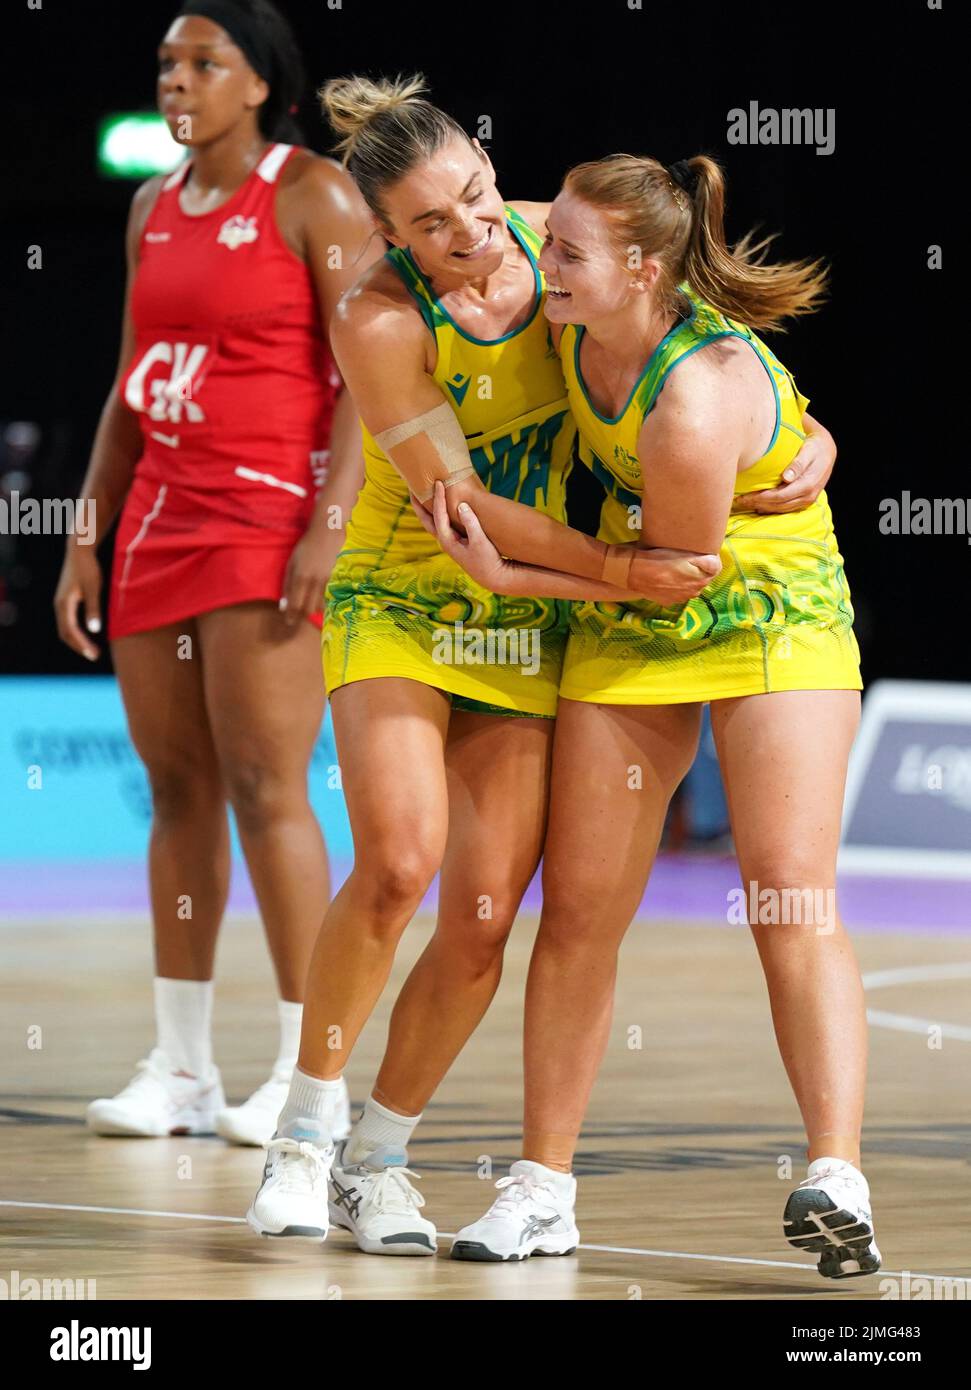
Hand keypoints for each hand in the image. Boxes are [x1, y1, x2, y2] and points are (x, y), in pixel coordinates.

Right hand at [54, 542, 102, 660]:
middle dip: (79, 646)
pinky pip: (68, 621)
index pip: (70, 632)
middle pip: (65, 633)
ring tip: (92, 649)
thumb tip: (95, 630)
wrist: (79, 550)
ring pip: (66, 628)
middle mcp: (59, 605)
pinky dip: (76, 631)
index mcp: (64, 604)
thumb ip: (93, 609)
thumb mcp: (93, 588)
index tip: (94, 654)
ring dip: (77, 640)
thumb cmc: (88, 568)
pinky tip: (88, 634)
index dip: (81, 645)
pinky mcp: (66, 599)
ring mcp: (61, 602)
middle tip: (94, 655)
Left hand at [279, 522, 343, 626]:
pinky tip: (319, 599)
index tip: (289, 621)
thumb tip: (284, 605)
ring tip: (308, 605)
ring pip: (320, 606)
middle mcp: (314, 582)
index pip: (295, 604)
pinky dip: (322, 603)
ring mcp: (327, 582)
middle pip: (308, 609)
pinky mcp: (337, 581)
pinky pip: (329, 599)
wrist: (327, 534)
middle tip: (298, 614)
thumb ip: (287, 585)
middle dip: (302, 615)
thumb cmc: (306, 547)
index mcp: (301, 577)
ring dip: (313, 609)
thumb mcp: (291, 564)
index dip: (291, 615)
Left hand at [410, 481, 509, 592]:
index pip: (438, 515)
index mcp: (447, 540)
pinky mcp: (456, 541)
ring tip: (422, 493)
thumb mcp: (480, 541)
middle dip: (418, 504)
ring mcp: (449, 541)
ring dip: (426, 508)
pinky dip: (438, 513)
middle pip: (425, 520)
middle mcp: (444, 541)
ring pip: (432, 521)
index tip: (438, 482)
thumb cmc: (487, 560)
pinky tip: (442, 505)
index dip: (438, 497)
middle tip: (412, 487)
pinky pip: (442, 523)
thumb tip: (462, 505)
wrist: (493, 576)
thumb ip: (471, 523)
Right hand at [628, 546, 720, 603]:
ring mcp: (681, 598)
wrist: (635, 573)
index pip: (715, 568)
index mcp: (701, 579)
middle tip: (686, 558)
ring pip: (691, 585)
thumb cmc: (660, 560)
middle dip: (699, 569)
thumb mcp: (686, 556)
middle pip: (704, 577)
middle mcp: (694, 592)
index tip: (700, 551)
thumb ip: (707, 561)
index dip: (709, 557)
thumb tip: (716, 562)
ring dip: (687, 578)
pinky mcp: (669, 601)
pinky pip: (678, 592)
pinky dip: (675, 585)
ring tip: (675, 568)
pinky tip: (667, 578)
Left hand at [734, 420, 835, 513]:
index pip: (779, 497)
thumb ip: (798, 463)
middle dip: (756, 504)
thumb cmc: (815, 447)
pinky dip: (770, 508)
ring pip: (780, 509)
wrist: (828, 450)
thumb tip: (787, 477)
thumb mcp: (808, 450)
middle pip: (777, 505)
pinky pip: (784, 509)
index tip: (744, 496)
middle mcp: (808, 496)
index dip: (760, 498)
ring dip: (761, 507)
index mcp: (808, 484)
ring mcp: (806, 500)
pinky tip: (757, 506)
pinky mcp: (803, 501)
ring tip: (744, 503)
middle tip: (739, 500)